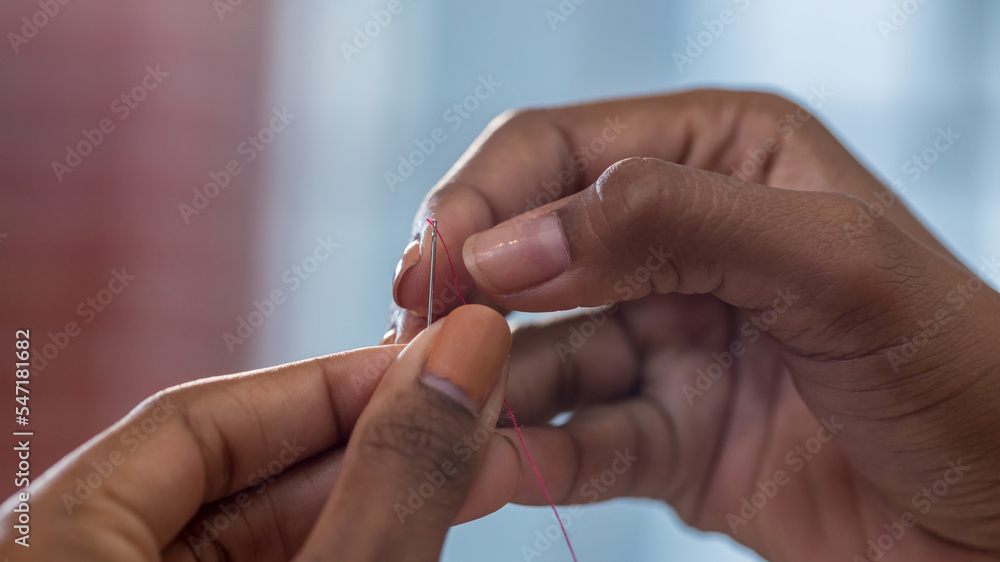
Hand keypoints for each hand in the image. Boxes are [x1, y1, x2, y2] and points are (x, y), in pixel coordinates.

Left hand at [1, 305, 517, 561]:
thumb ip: (393, 480)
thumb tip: (468, 350)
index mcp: (44, 551)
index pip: (190, 420)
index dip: (328, 383)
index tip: (432, 362)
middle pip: (225, 476)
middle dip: (364, 446)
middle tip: (469, 418)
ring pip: (247, 531)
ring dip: (362, 499)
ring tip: (465, 471)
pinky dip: (336, 543)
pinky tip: (409, 520)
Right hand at [389, 90, 999, 560]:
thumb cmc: (961, 373)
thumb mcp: (832, 264)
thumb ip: (669, 224)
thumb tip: (512, 244)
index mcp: (721, 157)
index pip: (559, 150)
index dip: (487, 200)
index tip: (438, 265)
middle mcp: (680, 241)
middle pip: (529, 250)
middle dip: (468, 294)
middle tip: (413, 338)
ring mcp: (665, 340)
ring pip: (540, 354)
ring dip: (490, 386)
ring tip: (446, 423)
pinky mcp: (662, 433)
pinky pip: (573, 440)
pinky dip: (527, 457)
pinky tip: (495, 472)